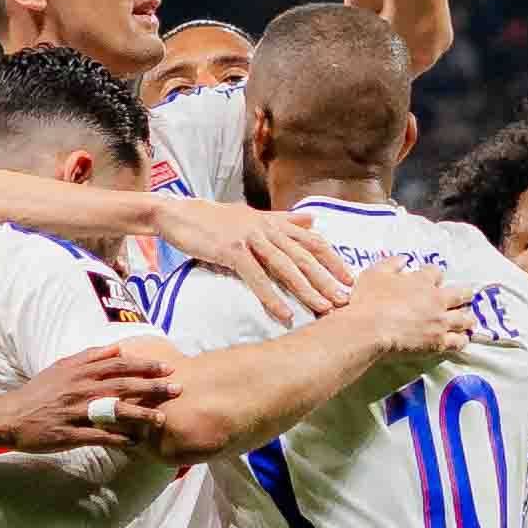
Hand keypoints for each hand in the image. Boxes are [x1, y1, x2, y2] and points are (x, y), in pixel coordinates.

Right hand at [0, 341, 180, 448]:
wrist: (11, 415)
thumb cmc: (39, 391)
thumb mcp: (62, 366)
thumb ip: (90, 356)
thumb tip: (117, 348)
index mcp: (79, 371)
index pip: (118, 365)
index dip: (144, 366)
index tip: (166, 368)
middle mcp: (80, 389)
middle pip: (122, 385)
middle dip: (151, 387)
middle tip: (176, 389)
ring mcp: (75, 412)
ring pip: (113, 411)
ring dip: (139, 414)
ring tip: (161, 418)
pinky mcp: (69, 433)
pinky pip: (98, 436)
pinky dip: (117, 438)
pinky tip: (134, 442)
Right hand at [149, 192, 361, 318]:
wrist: (178, 213)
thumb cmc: (215, 219)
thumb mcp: (253, 216)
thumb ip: (284, 219)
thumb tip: (313, 219)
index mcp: (274, 222)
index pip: (312, 240)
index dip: (333, 260)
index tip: (350, 279)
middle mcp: (267, 228)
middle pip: (304, 255)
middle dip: (326, 278)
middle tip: (345, 300)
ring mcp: (250, 238)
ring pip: (285, 266)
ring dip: (306, 289)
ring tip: (323, 308)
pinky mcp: (231, 250)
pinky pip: (256, 277)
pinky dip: (271, 296)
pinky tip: (284, 314)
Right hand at [335, 258, 471, 368]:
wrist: (369, 329)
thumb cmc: (369, 300)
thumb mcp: (375, 273)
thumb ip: (392, 263)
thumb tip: (404, 259)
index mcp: (422, 281)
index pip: (436, 272)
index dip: (435, 275)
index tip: (433, 278)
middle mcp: (436, 299)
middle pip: (460, 294)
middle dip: (464, 294)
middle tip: (467, 296)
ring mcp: (440, 322)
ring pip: (464, 319)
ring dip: (467, 318)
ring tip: (469, 320)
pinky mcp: (438, 342)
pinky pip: (458, 341)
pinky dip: (462, 339)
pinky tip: (462, 339)